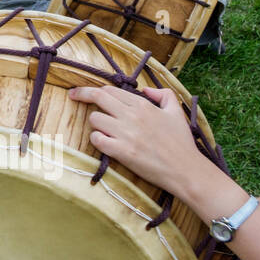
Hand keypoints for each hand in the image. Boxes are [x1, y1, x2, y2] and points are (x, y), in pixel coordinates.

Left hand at [68, 85, 211, 193]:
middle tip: (72, 96)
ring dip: (95, 123)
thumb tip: (145, 89)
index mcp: (143, 105)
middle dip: (82, 95)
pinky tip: (105, 142)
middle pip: (97, 98)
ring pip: (94, 119)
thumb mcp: (177, 111)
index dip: (94, 89)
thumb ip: (163, 95)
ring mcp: (125, 134)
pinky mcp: (122, 152)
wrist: (186, 170)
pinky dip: (97, 139)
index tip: (83, 91)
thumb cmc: (182, 142)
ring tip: (104, 130)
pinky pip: (96, 139)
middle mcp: (132, 116)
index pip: (110, 90)